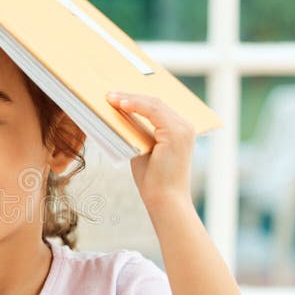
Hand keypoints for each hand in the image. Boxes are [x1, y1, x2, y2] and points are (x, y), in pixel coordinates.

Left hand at [106, 92, 195, 207]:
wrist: (164, 199)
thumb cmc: (153, 179)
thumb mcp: (143, 149)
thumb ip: (138, 131)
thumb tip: (120, 115)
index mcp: (179, 130)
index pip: (157, 107)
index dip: (136, 99)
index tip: (116, 96)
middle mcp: (185, 126)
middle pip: (155, 102)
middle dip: (131, 96)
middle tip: (109, 94)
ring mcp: (183, 128)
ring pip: (153, 104)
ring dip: (130, 99)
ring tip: (110, 97)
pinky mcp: (176, 133)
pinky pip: (153, 111)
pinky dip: (136, 105)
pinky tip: (121, 104)